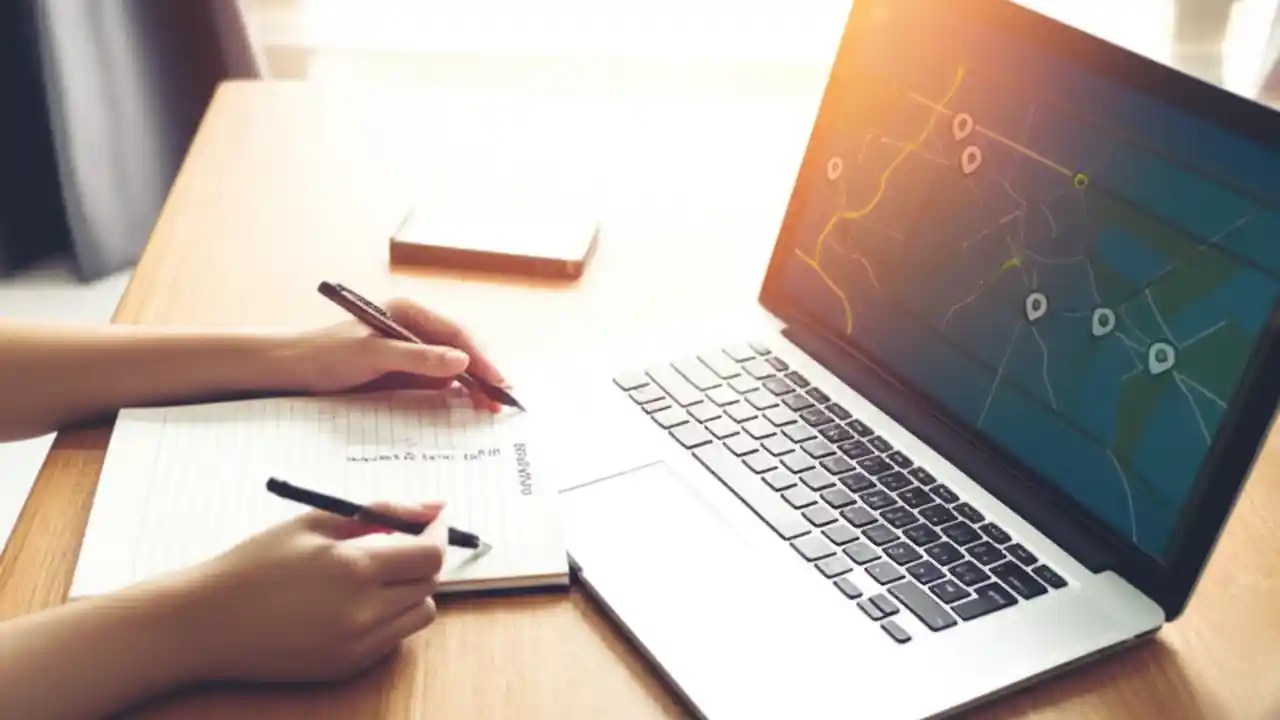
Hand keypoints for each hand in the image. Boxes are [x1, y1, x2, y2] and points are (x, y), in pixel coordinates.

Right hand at [178, 501, 447, 682]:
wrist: (204, 623)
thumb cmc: (256, 564)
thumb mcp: (315, 521)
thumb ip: (381, 510)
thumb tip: (435, 505)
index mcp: (355, 567)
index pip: (431, 553)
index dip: (438, 533)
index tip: (432, 521)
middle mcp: (364, 612)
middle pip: (429, 583)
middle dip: (423, 558)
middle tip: (398, 542)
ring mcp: (358, 645)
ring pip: (419, 614)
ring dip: (411, 590)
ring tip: (374, 574)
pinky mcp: (348, 667)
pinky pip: (394, 639)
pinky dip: (389, 618)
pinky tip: (354, 603)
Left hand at [284, 298, 507, 410]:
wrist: (289, 371)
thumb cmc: (325, 355)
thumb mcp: (372, 355)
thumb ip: (418, 358)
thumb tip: (462, 361)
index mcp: (409, 314)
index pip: (455, 334)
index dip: (480, 357)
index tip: (496, 380)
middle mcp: (413, 330)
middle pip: (458, 350)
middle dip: (482, 373)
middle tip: (501, 400)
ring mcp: (409, 353)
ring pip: (451, 369)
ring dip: (471, 386)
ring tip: (490, 408)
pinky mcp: (402, 375)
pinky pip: (435, 385)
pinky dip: (453, 396)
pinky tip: (466, 409)